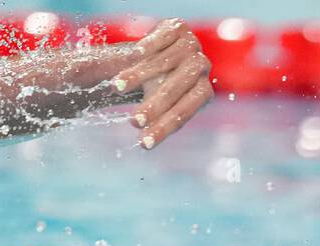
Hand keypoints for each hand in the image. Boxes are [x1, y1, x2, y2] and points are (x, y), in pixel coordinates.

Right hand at [112, 19, 212, 148]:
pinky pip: (163, 39)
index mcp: (203, 92)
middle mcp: (201, 68)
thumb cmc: (156, 88)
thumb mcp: (157, 104)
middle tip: (133, 121)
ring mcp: (192, 46)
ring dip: (139, 76)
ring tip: (117, 87)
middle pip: (176, 89)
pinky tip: (136, 54)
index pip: (184, 112)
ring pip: (165, 63)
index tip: (145, 143)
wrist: (158, 54)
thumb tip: (144, 144)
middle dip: (153, 107)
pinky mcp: (179, 28)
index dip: (164, 128)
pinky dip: (149, 46)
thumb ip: (155, 119)